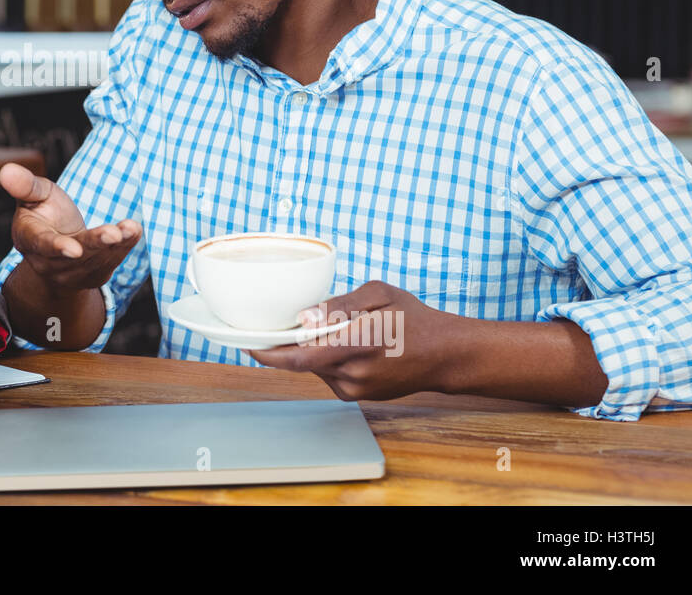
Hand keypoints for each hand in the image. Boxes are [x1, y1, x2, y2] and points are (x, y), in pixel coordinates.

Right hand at [0, 162, 140, 293]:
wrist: (61, 244)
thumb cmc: (45, 214)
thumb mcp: (36, 195)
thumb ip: (25, 185)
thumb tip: (6, 170)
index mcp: (30, 239)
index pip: (42, 245)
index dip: (57, 247)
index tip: (73, 249)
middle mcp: (49, 262)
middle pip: (75, 256)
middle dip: (95, 244)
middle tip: (113, 234)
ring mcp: (72, 273)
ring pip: (95, 260)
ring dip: (115, 245)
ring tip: (130, 228)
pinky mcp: (94, 275)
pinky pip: (111, 262)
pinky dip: (125, 246)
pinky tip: (134, 231)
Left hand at [244, 281, 461, 400]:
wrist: (445, 355)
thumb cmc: (414, 318)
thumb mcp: (379, 295)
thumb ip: (339, 305)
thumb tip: (304, 318)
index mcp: (357, 344)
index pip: (299, 356)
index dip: (268, 352)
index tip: (246, 342)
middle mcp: (353, 373)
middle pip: (302, 361)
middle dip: (286, 344)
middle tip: (277, 325)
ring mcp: (355, 390)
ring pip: (314, 367)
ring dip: (311, 350)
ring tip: (332, 329)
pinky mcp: (357, 396)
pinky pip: (328, 375)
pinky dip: (326, 358)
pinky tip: (345, 344)